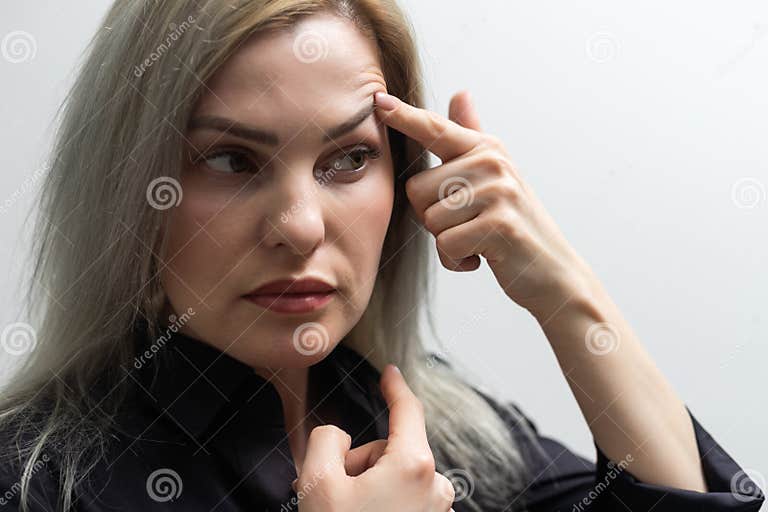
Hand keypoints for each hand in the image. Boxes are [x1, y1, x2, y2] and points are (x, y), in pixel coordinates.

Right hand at [295, 364, 454, 511]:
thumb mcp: (318, 483)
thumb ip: (325, 440)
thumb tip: (338, 437)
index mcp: (413, 467)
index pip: (407, 410)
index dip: (394, 386)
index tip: (390, 372)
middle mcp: (434, 486)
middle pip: (389, 450)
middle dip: (358, 463)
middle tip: (333, 492)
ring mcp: (437, 510)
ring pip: (394, 477)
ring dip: (367, 486)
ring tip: (344, 508)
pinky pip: (404, 499)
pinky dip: (380, 503)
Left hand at [374, 90, 595, 318]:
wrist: (554, 272)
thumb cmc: (515, 224)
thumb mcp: (495, 176)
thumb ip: (471, 138)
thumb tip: (460, 93)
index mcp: (486, 149)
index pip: (435, 129)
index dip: (404, 116)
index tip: (378, 99)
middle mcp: (492, 163)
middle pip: (416, 190)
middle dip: (433, 218)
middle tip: (469, 225)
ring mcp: (498, 192)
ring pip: (429, 220)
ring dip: (446, 243)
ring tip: (478, 241)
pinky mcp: (498, 225)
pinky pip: (445, 245)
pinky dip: (456, 260)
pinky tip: (481, 257)